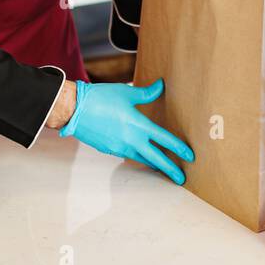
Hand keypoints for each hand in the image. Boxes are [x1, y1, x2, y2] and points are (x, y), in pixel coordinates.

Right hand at [59, 79, 193, 184]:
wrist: (74, 110)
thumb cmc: (99, 98)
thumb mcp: (127, 93)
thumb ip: (146, 93)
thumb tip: (161, 85)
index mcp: (138, 125)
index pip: (164, 139)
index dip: (179, 148)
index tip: (190, 156)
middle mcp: (131, 140)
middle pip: (156, 158)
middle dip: (170, 169)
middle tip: (181, 179)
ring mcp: (119, 147)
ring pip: (142, 158)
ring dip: (153, 163)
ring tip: (163, 168)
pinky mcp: (109, 149)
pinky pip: (128, 154)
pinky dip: (137, 156)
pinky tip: (139, 154)